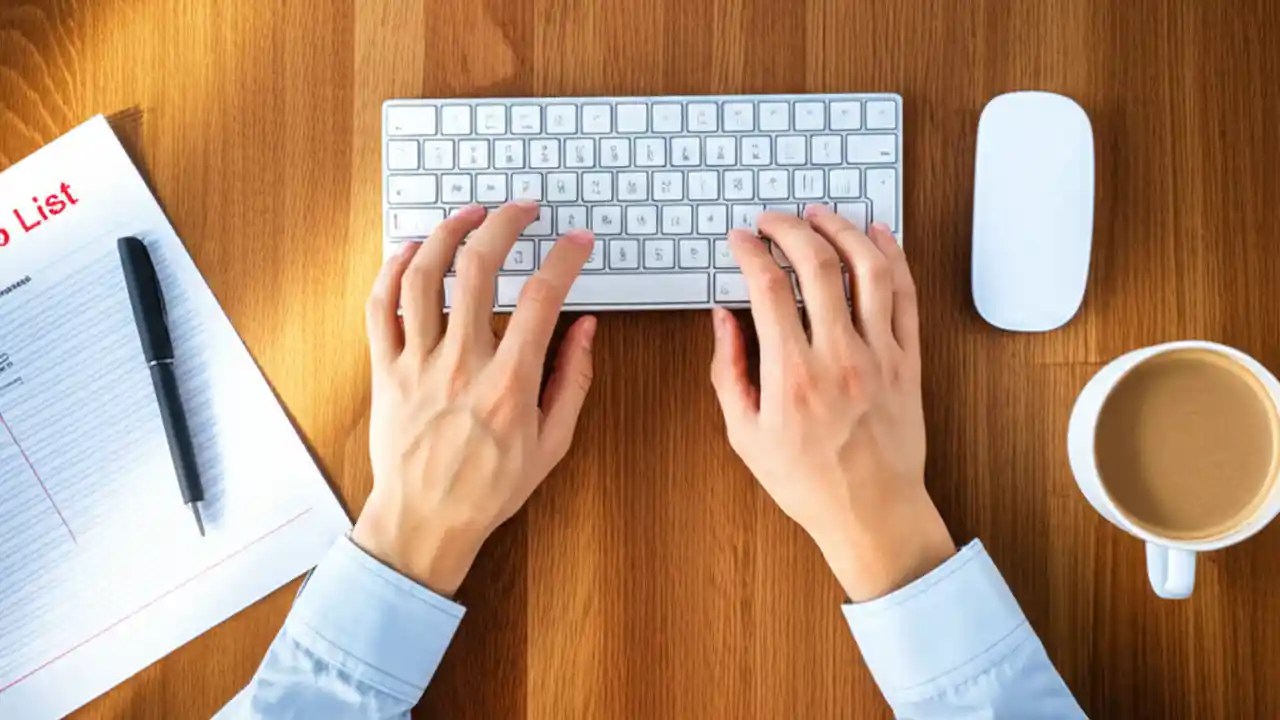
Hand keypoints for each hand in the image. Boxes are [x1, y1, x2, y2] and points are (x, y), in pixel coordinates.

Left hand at [353, 201, 596, 596]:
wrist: (425, 522)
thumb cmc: (489, 489)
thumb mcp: (553, 443)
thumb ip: (573, 380)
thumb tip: (586, 329)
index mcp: (509, 384)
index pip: (542, 299)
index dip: (565, 258)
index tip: (577, 241)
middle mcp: (461, 365)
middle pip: (479, 269)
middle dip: (505, 224)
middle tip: (522, 209)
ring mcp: (418, 364)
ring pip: (424, 277)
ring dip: (448, 233)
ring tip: (469, 214)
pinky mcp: (386, 370)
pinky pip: (380, 308)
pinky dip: (391, 270)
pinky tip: (411, 249)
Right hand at [710, 206, 953, 601]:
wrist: (872, 514)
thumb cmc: (807, 482)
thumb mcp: (746, 435)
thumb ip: (728, 371)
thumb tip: (723, 318)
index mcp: (791, 376)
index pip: (768, 288)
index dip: (750, 251)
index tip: (740, 240)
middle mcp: (838, 357)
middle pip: (817, 265)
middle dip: (789, 228)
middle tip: (773, 220)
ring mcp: (879, 356)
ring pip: (868, 270)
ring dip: (842, 231)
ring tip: (820, 216)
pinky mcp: (908, 361)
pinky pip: (905, 296)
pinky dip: (893, 258)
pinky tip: (878, 236)